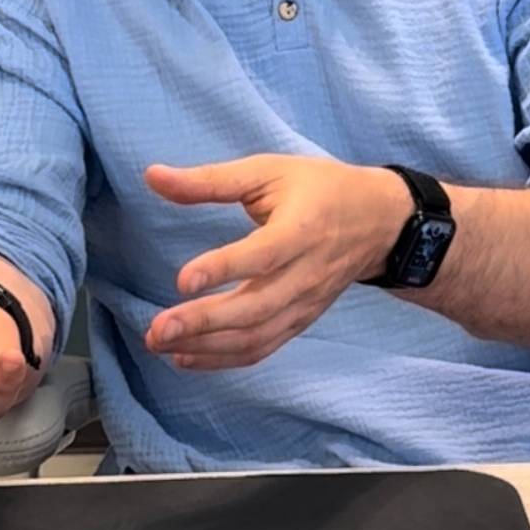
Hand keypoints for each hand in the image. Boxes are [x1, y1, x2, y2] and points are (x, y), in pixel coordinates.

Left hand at [143, 155, 413, 372]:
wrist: (378, 221)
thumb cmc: (319, 188)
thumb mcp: (268, 170)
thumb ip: (210, 180)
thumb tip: (152, 176)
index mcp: (301, 228)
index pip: (262, 255)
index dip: (223, 268)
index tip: (181, 280)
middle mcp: (305, 273)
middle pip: (255, 308)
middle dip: (204, 323)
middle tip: (157, 330)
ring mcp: (304, 304)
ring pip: (255, 336)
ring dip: (206, 347)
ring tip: (160, 345)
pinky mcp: (300, 321)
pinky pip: (261, 348)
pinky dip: (223, 359)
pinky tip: (185, 357)